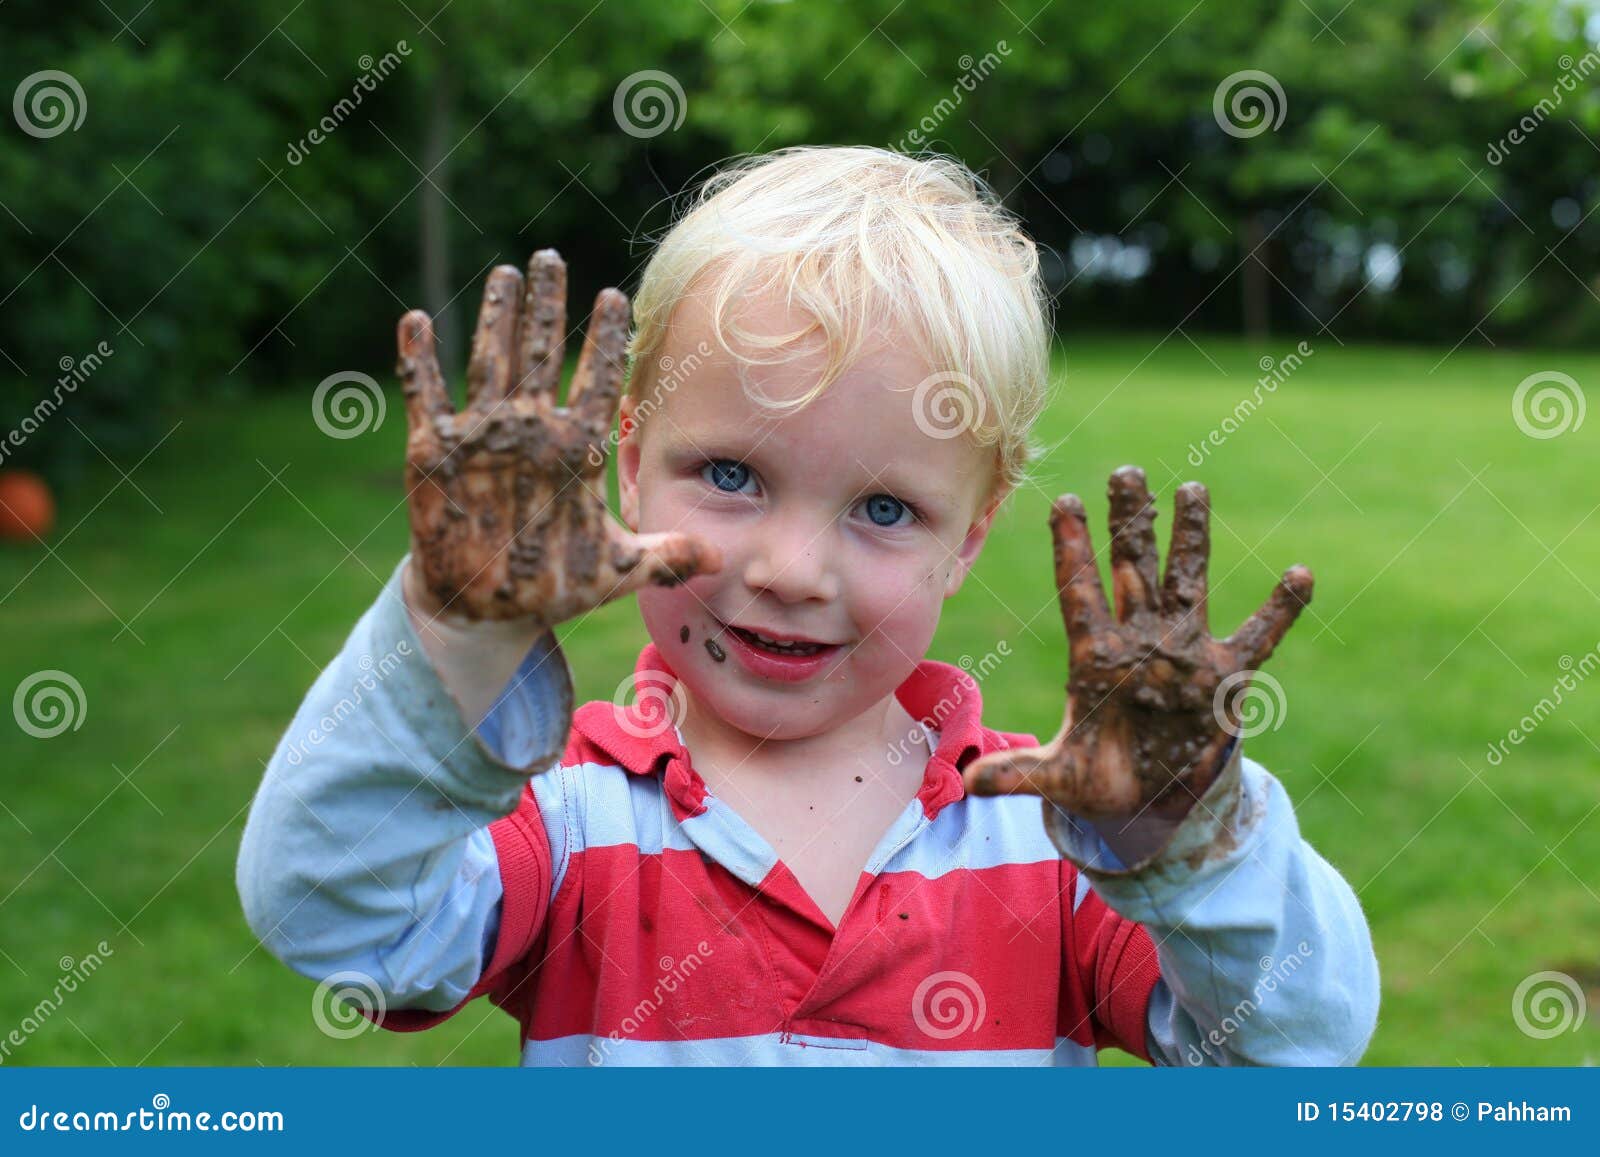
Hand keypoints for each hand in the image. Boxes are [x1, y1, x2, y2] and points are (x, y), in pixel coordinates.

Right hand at [398, 250, 721, 622]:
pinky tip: (415, 321)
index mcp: (574, 450)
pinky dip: (419, 363)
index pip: (596, 383)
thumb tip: (720, 561)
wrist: (489, 608)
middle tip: (550, 257)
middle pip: (541, 356)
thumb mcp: (617, 571)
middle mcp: (531, 432)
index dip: (605, 342)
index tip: (615, 297)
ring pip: (491, 364)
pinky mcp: (437, 455)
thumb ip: (667, 558)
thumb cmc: (556, 583)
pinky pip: (426, 400)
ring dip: (496, 320)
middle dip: (547, 308)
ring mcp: (483, 439)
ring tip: (505, 275)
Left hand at [962, 466, 1312, 823]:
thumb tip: (968, 786)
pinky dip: (1280, 610)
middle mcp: (1138, 640)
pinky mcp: (1224, 676)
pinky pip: (1257, 637)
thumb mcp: (1059, 778)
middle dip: (1131, 522)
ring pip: (1188, 582)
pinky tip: (1299, 574)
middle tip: (1126, 472)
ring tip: (1192, 488)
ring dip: (1191, 539)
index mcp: (1094, 656)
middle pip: (1132, 569)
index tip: (1064, 500)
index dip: (1072, 548)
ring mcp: (1183, 652)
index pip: (1079, 592)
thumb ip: (1018, 773)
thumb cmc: (1099, 778)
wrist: (1150, 802)